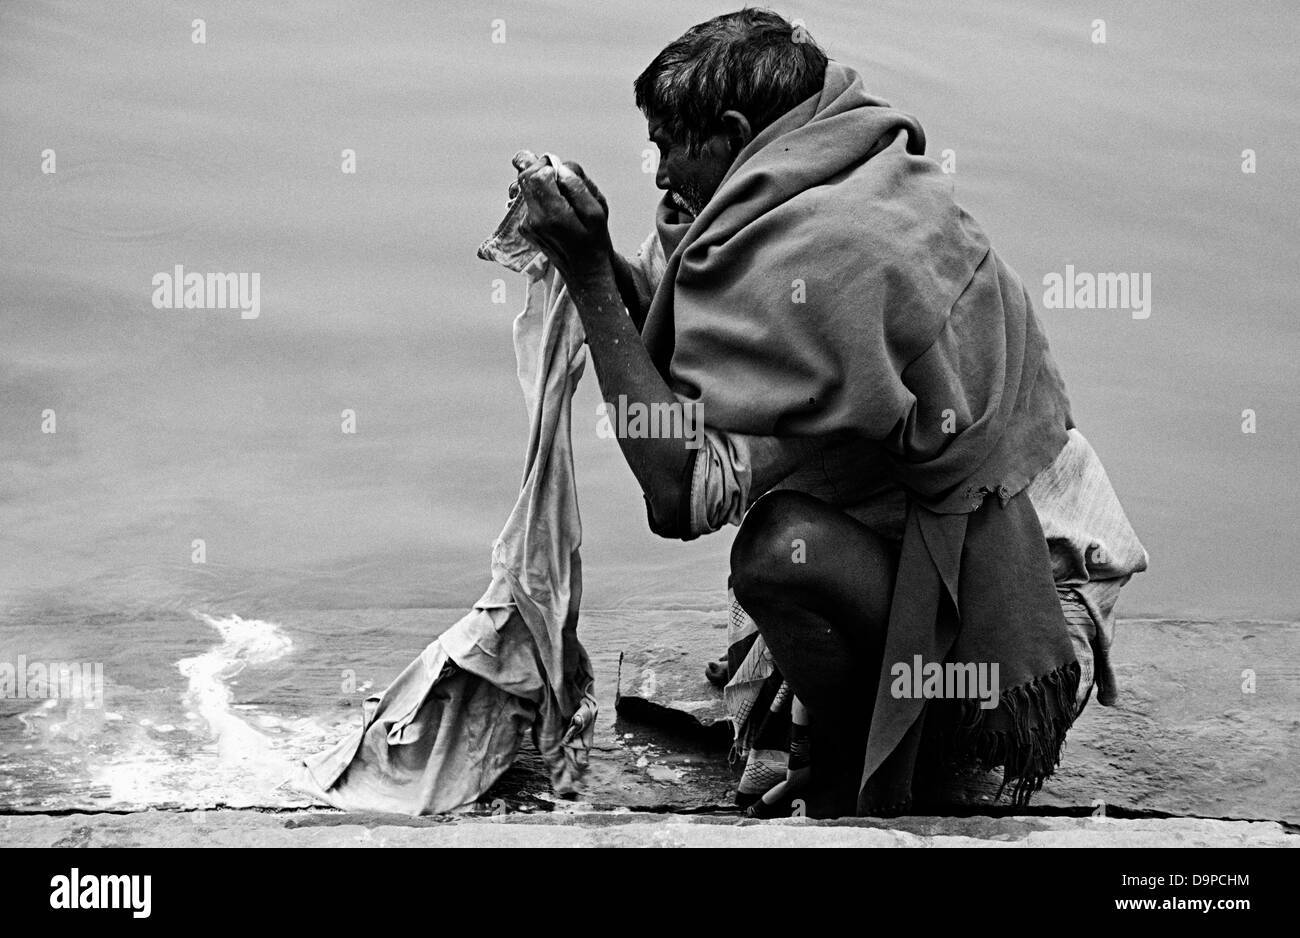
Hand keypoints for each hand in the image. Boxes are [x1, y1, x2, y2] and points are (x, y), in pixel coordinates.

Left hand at [516, 157, 612, 286]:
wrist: (584, 271)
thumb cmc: (595, 240)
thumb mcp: (597, 212)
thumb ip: (578, 187)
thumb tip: (561, 168)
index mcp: (553, 215)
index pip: (537, 175)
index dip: (548, 164)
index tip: (561, 169)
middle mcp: (534, 219)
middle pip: (525, 178)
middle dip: (540, 168)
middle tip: (558, 172)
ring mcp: (526, 225)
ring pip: (525, 188)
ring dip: (540, 182)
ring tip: (559, 191)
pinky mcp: (525, 227)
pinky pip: (527, 200)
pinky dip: (539, 194)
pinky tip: (555, 204)